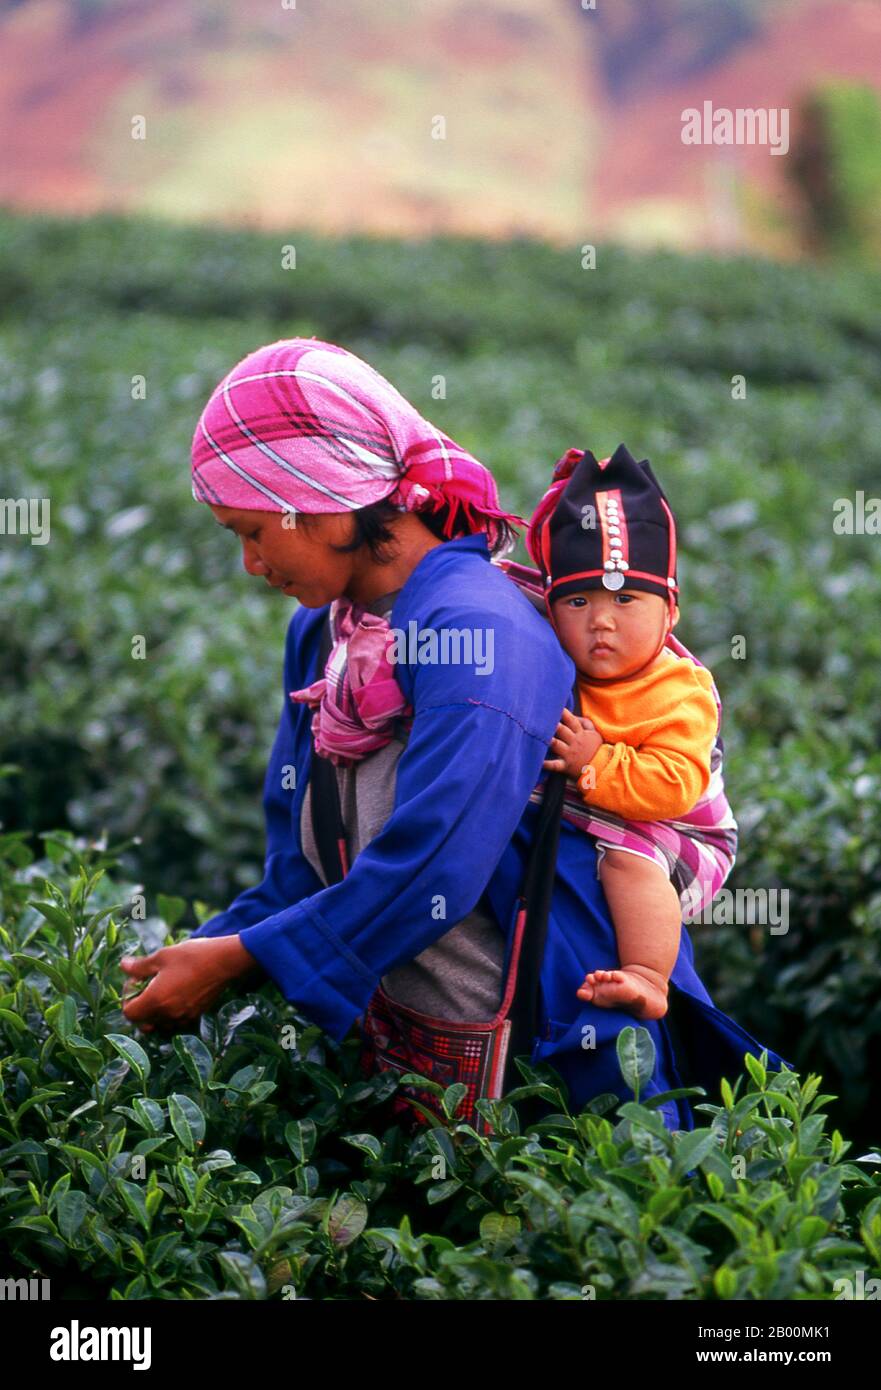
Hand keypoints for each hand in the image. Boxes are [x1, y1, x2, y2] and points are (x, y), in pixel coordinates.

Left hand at [120, 936, 261, 1035]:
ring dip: (155, 1011)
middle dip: (140, 1007)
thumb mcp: (162, 956)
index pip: (129, 1013)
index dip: (127, 998)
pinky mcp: (195, 1015)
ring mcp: (183, 1017)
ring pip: (159, 1024)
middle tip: (146, 987)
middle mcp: (168, 1014)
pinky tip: (177, 994)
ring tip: (162, 990)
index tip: (136, 981)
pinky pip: (175, 1022)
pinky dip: (170, 1013)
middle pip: (142, 1023)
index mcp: (155, 1000)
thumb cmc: (192, 956)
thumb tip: (123, 966)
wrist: (225, 962)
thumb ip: (139, 966)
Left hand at [542, 707, 603, 778]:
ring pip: (556, 745)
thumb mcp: (594, 734)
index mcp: (580, 733)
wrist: (602, 768)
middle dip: (552, 723)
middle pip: (561, 730)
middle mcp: (574, 742)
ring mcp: (569, 754)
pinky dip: (545, 764)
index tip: (553, 706)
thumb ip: (585, 723)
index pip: (571, 720)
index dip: (563, 713)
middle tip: (540, 717)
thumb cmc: (596, 749)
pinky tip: (537, 760)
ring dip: (547, 739)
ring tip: (536, 735)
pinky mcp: (566, 766)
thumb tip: (573, 715)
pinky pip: (554, 765)